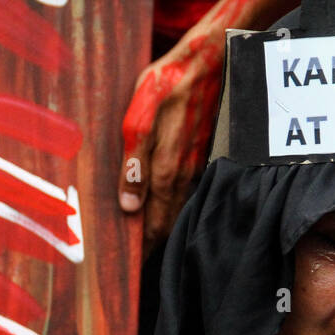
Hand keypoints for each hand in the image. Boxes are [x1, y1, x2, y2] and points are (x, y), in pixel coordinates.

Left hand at [119, 32, 223, 252]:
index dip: (143, 250)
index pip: (154, 226)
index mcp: (165, 173)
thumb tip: (128, 206)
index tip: (132, 270)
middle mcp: (183, 178)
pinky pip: (187, 194)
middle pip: (168, 225)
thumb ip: (133, 164)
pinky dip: (175, 209)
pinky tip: (164, 210)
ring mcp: (195, 169)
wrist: (205, 64)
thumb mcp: (138, 120)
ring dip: (165, 230)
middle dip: (154, 246)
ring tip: (149, 245)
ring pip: (179, 211)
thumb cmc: (165, 87)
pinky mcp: (201, 158)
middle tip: (138, 265)